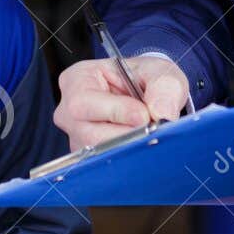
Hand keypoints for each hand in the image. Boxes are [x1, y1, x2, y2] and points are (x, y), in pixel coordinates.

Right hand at [54, 54, 188, 149]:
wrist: (148, 94)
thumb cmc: (144, 78)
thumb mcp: (158, 71)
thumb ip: (163, 86)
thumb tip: (161, 112)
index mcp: (77, 80)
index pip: (84, 102)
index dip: (115, 111)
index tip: (144, 115)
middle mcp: (70, 112)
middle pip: (88, 134)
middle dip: (126, 135)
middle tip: (153, 129)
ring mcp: (77, 137)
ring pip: (99, 153)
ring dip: (129, 147)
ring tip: (151, 135)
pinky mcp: (90, 157)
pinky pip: (107, 163)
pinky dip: (129, 156)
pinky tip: (143, 145)